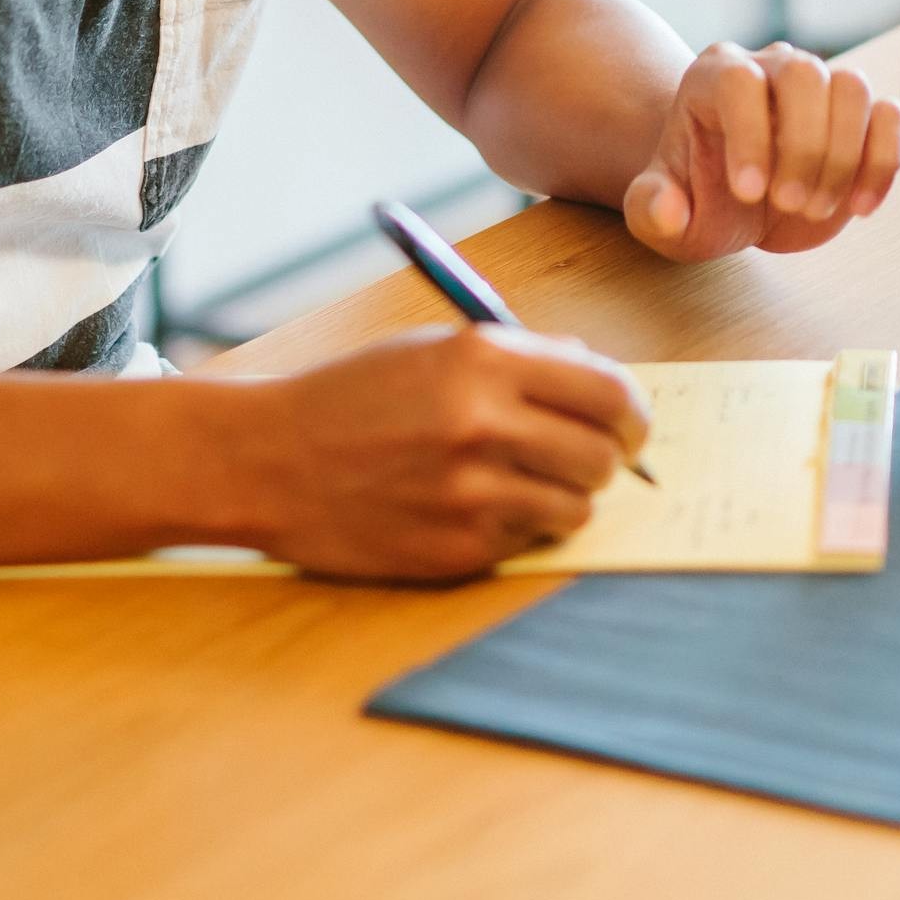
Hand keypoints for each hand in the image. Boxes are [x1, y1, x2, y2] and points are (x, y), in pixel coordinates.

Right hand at [235, 325, 650, 579]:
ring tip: (522, 483)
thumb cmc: (352, 398)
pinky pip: (527, 543)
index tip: (629, 423)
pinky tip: (474, 509)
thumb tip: (601, 381)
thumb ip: (521, 360)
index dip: (632, 412)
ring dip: (564, 499)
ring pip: (576, 508)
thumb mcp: (433, 349)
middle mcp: (483, 425)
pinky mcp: (456, 550)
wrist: (267, 461)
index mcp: (483, 361)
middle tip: (582, 458)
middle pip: (603, 456)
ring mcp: (470, 494)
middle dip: (605, 459)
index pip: (608, 391)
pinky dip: (517, 529)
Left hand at [622, 41, 899, 260]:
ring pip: (852, 87)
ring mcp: (820, 86)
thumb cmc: (695, 199)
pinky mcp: (861, 117)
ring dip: (843, 156)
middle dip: (803, 147)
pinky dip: (883, 162)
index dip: (749, 135)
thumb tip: (668, 210)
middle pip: (805, 74)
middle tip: (786, 205)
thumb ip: (650, 211)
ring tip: (815, 209)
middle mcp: (771, 66)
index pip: (740, 82)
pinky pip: (889, 116)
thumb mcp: (658, 213)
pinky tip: (860, 207)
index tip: (747, 193)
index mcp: (715, 77)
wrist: (736, 200)